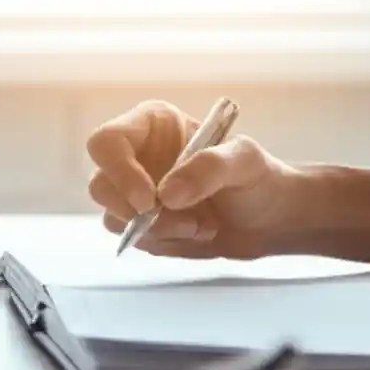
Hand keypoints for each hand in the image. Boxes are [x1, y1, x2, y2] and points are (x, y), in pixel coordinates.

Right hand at [87, 101, 299, 258]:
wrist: (270, 221)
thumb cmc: (259, 178)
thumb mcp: (245, 161)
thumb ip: (209, 168)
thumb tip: (166, 196)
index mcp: (151, 126)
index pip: (106, 142)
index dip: (119, 170)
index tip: (151, 200)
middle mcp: (134, 158)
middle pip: (100, 185)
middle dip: (137, 211)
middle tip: (182, 221)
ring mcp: (133, 194)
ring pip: (114, 218)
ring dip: (158, 230)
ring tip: (201, 226)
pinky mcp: (140, 225)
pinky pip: (134, 239)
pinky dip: (166, 243)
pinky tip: (198, 234)